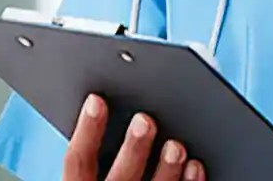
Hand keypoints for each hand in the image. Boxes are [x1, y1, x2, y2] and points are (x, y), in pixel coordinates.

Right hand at [62, 94, 205, 180]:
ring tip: (176, 146)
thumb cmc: (113, 179)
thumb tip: (121, 111)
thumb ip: (98, 156)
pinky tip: (194, 165)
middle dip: (133, 149)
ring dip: (167, 168)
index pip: (78, 162)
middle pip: (120, 177)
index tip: (96, 100)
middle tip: (144, 121)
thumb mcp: (92, 176)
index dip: (86, 130)